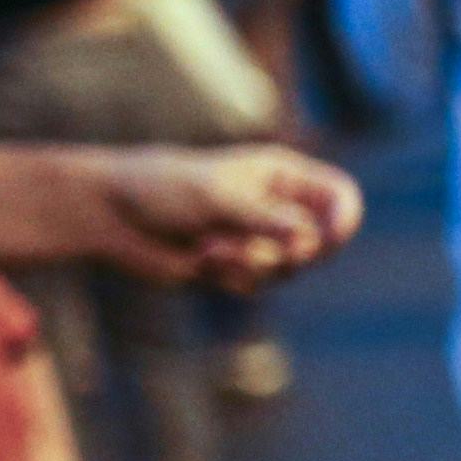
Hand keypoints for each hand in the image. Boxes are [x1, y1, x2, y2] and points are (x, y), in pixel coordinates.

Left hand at [95, 146, 364, 290]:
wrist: (115, 214)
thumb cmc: (165, 188)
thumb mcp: (219, 197)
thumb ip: (267, 220)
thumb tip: (310, 239)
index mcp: (283, 176)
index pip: (339, 195)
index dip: (345, 218)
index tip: (331, 238)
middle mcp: (279, 208)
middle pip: (321, 241)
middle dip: (288, 251)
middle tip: (255, 248)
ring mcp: (260, 239)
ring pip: (288, 268)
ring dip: (249, 264)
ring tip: (209, 248)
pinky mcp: (238, 267)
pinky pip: (256, 284)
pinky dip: (229, 275)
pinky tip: (200, 258)